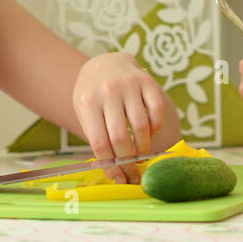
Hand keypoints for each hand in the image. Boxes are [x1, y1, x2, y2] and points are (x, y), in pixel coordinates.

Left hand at [72, 52, 170, 182]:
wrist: (103, 64)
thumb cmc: (93, 97)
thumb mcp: (85, 114)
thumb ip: (97, 139)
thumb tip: (116, 174)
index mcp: (88, 102)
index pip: (99, 142)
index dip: (111, 165)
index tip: (119, 177)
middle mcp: (108, 91)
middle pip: (120, 137)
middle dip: (128, 162)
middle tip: (133, 173)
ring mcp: (128, 84)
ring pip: (141, 126)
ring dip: (143, 148)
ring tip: (140, 155)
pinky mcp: (147, 81)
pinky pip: (157, 110)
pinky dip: (155, 128)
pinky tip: (149, 132)